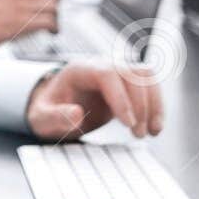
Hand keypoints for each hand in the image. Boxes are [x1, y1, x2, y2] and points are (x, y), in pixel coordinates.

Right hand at [0, 0, 58, 50]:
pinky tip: (52, 31)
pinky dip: (53, 27)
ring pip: (52, 6)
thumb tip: (18, 2)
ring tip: (56, 25)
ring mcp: (19, 5)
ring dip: (56, 16)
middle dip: (54, 4)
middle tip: (56, 14)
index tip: (50, 1)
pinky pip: (48, 21)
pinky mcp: (21, 20)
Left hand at [26, 60, 163, 138]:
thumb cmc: (48, 111)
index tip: (128, 123)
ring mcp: (115, 71)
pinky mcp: (126, 82)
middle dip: (139, 104)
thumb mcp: (42, 118)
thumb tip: (75, 113)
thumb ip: (55, 116)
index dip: (121, 97)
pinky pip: (149, 84)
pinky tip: (155, 126)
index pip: (106, 74)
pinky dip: (156, 104)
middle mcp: (99, 65)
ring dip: (153, 103)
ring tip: (152, 132)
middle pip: (129, 73)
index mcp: (78, 70)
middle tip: (138, 134)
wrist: (54, 106)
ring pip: (145, 76)